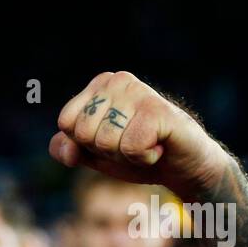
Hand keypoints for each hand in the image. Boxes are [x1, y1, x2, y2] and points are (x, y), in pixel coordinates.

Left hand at [50, 71, 232, 199]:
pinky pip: (132, 147)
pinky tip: (159, 147)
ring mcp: (139, 92)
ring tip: (146, 143)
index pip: (66, 122)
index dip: (85, 143)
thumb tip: (68, 151)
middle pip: (83, 133)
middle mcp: (118, 80)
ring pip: (106, 141)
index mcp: (98, 85)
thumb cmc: (136, 154)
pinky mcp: (158, 110)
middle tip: (132, 142)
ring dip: (125, 155)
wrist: (181, 166)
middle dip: (106, 150)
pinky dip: (143, 158)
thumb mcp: (93, 153)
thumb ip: (67, 148)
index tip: (112, 139)